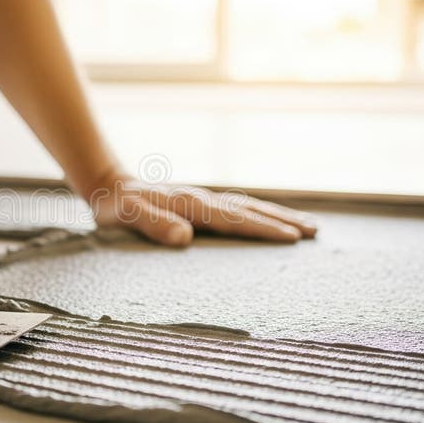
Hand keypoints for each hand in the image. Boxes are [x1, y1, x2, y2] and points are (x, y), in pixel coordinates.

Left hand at [86, 169, 317, 246]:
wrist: (108, 185)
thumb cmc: (115, 207)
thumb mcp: (124, 216)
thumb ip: (152, 225)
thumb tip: (185, 237)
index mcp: (190, 204)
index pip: (233, 219)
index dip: (263, 228)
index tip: (291, 238)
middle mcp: (202, 199)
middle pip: (250, 209)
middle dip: (283, 220)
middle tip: (315, 231)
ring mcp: (204, 199)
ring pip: (249, 206)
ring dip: (278, 215)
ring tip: (308, 226)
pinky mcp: (201, 204)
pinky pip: (239, 209)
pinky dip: (261, 214)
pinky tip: (272, 221)